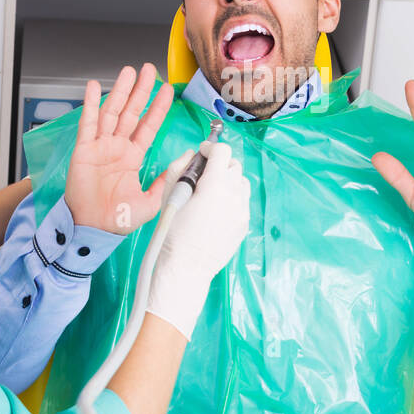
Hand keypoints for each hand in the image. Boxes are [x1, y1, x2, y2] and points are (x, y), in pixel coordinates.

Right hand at [65, 63, 175, 233]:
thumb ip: (166, 180)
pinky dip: (91, 104)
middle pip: (131, 112)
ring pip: (112, 112)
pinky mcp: (84, 150)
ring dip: (120, 91)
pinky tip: (95, 87)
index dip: (158, 108)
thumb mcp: (152, 201)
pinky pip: (88, 123)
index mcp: (133, 158)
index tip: (167, 91)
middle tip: (149, 71)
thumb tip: (183, 163)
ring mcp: (100, 147)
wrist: (93, 229)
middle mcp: (117, 148)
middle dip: (141, 91)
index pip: (148, 126)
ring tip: (129, 72)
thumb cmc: (118, 219)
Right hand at [148, 141, 250, 339]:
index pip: (222, 151)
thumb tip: (192, 155)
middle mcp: (234, 194)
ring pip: (242, 183)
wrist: (186, 266)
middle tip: (204, 173)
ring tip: (212, 191)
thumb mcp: (169, 193)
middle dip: (220, 164)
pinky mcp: (244, 224)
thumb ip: (180, 167)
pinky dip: (232, 198)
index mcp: (215, 184)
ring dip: (229, 180)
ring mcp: (242, 211)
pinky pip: (242, 202)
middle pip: (234, 165)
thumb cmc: (172, 230)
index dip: (210, 147)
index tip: (202, 153)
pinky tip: (216, 210)